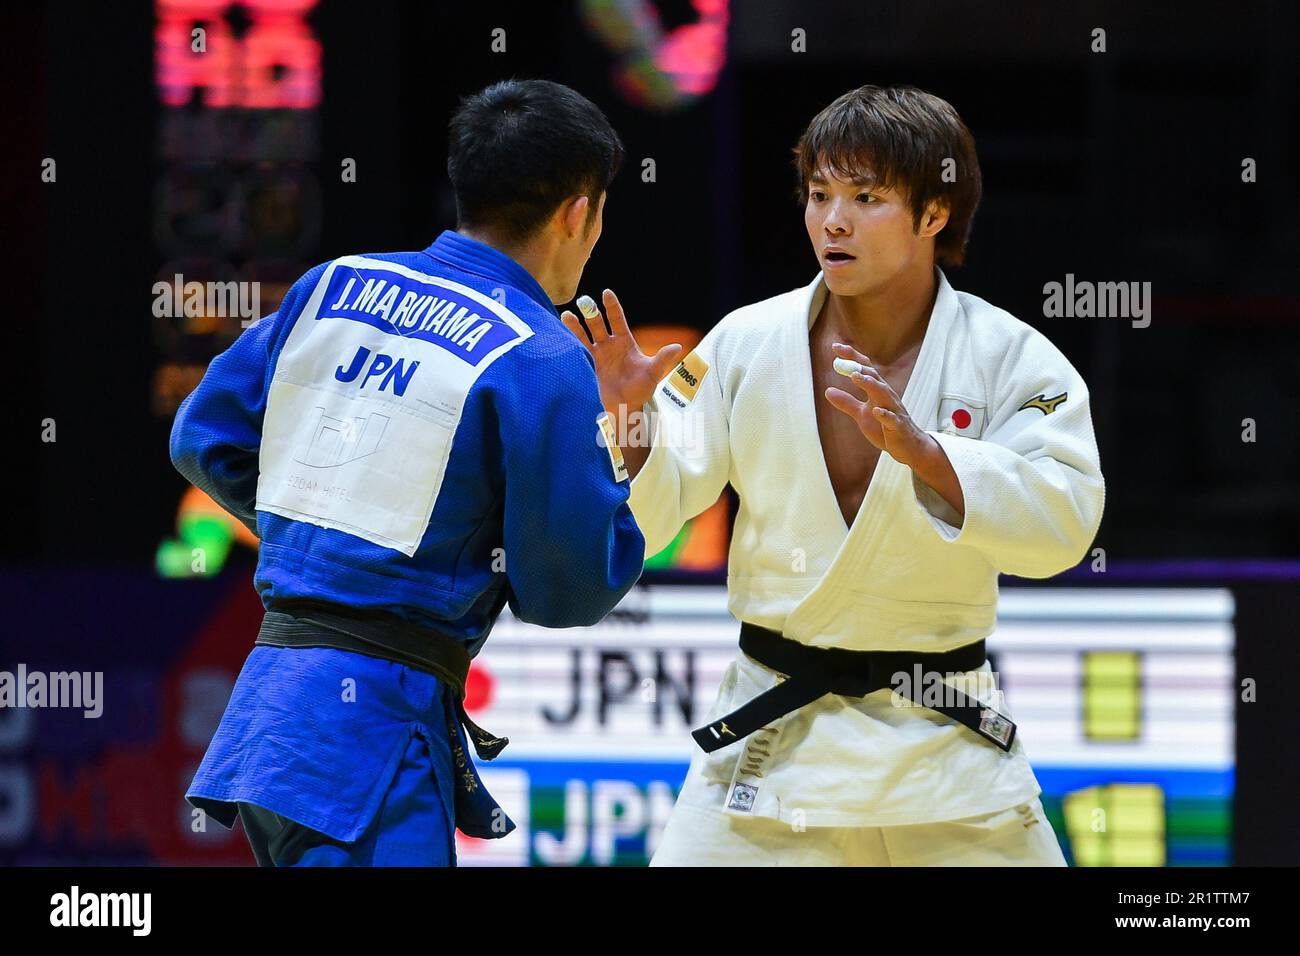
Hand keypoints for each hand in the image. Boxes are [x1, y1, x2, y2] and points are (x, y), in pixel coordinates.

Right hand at [560, 289, 682, 415]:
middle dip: (592, 313)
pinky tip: (561, 335)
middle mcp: (610, 345)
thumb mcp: (653, 373)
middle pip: (599, 324)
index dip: (612, 306)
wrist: (626, 406)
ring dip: (576, 325)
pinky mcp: (590, 365)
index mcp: (625, 342)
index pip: (617, 319)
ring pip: (585, 335)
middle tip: (585, 301)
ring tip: (566, 314)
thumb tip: (677, 347)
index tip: (606, 292)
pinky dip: (571, 342)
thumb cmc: (642, 390)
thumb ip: (661, 359)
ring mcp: (599, 354)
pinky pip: (579, 350)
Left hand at [824, 342, 935, 467]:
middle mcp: (886, 397)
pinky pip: (892, 420)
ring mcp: (894, 411)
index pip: (865, 369)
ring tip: (856, 377)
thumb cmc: (885, 428)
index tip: (835, 346)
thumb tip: (828, 391)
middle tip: (842, 361)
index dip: (851, 357)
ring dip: (870, 384)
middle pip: (874, 377)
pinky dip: (884, 415)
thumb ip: (847, 403)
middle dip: (859, 367)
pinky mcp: (898, 427)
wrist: (907, 447)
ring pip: (884, 394)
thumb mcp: (862, 414)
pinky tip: (876, 411)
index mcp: (877, 392)